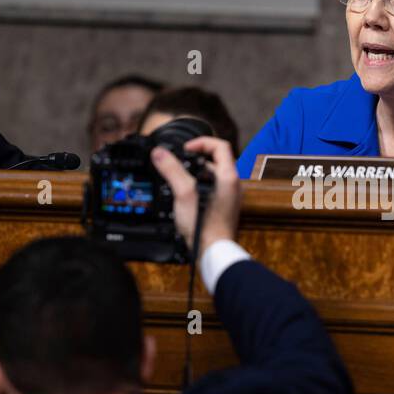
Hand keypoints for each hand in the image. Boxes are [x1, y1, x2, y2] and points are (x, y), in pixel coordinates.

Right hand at [151, 136, 241, 256]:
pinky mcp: (224, 207)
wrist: (213, 252)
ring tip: (179, 180)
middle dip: (195, 158)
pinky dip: (199, 185)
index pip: (220, 145)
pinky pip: (212, 188)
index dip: (201, 142)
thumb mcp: (184, 194)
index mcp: (228, 177)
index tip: (186, 149)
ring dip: (195, 173)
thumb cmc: (205, 227)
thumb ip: (172, 170)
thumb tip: (159, 153)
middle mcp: (233, 185)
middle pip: (216, 159)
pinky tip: (185, 195)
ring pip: (213, 175)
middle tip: (179, 163)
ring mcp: (230, 196)